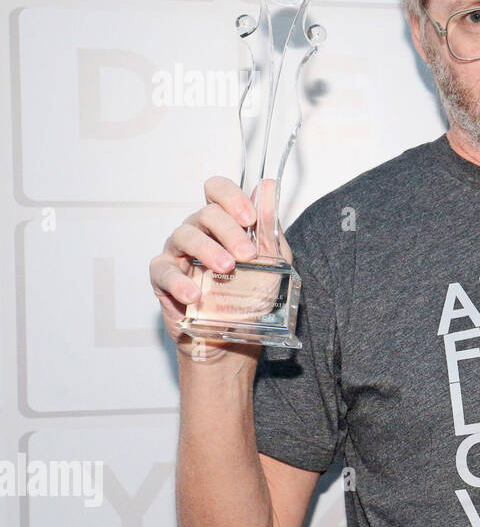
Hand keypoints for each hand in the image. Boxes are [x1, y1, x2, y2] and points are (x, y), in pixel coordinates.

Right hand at [150, 176, 292, 361]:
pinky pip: (164, 271)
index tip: (250, 218)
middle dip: (230, 231)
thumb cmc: (251, 296)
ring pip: (184, 235)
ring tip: (227, 269)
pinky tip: (196, 293)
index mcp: (223, 223)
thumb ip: (267, 226)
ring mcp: (178, 253)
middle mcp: (198, 232)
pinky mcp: (163, 279)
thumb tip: (267, 186)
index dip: (231, 197)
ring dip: (208, 250)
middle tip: (248, 255)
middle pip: (206, 213)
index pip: (216, 191)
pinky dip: (180, 282)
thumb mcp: (270, 261)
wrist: (235, 340)